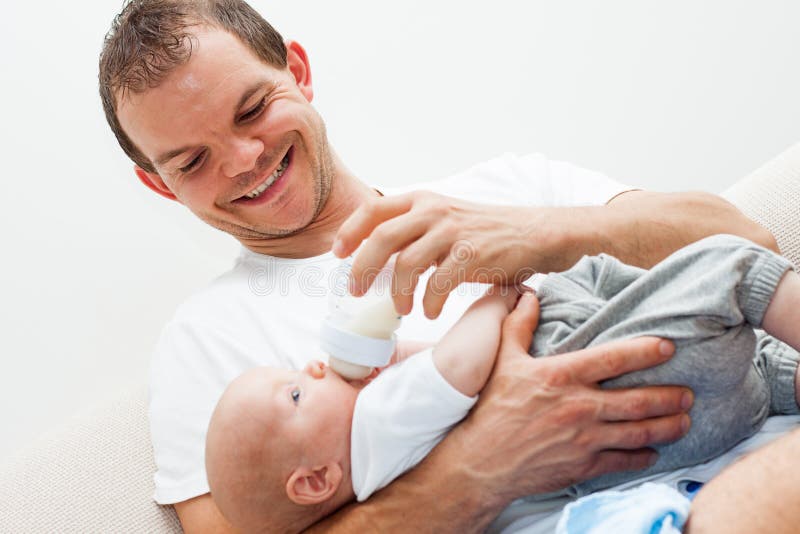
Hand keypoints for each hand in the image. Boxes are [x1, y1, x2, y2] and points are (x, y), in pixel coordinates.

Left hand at [333, 191, 551, 317]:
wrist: (533, 233)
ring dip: (398, 292)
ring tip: (401, 307)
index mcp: (423, 200)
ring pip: (407, 264)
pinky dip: (427, 303)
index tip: (337, 254)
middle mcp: (434, 210)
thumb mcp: (445, 217)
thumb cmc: (485, 231)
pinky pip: (437, 284)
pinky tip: (428, 311)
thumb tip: (376, 257)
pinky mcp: (472, 254)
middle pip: (382, 237)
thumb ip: (414, 230)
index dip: (350, 231)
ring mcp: (453, 231)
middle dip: (363, 268)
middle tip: (356, 290)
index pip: (374, 208)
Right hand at [449, 293, 692, 502]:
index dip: (645, 351)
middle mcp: (578, 406)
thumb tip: (529, 295)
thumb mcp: (502, 360)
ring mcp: (584, 439)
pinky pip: (624, 461)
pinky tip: (654, 451)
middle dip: (670, 396)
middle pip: (638, 400)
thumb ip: (519, 325)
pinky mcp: (583, 466)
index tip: (668, 347)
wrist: (481, 461)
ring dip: (667, 426)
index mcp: (561, 376)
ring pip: (639, 432)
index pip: (613, 358)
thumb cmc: (491, 408)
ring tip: (685, 420)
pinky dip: (644, 456)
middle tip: (689, 393)